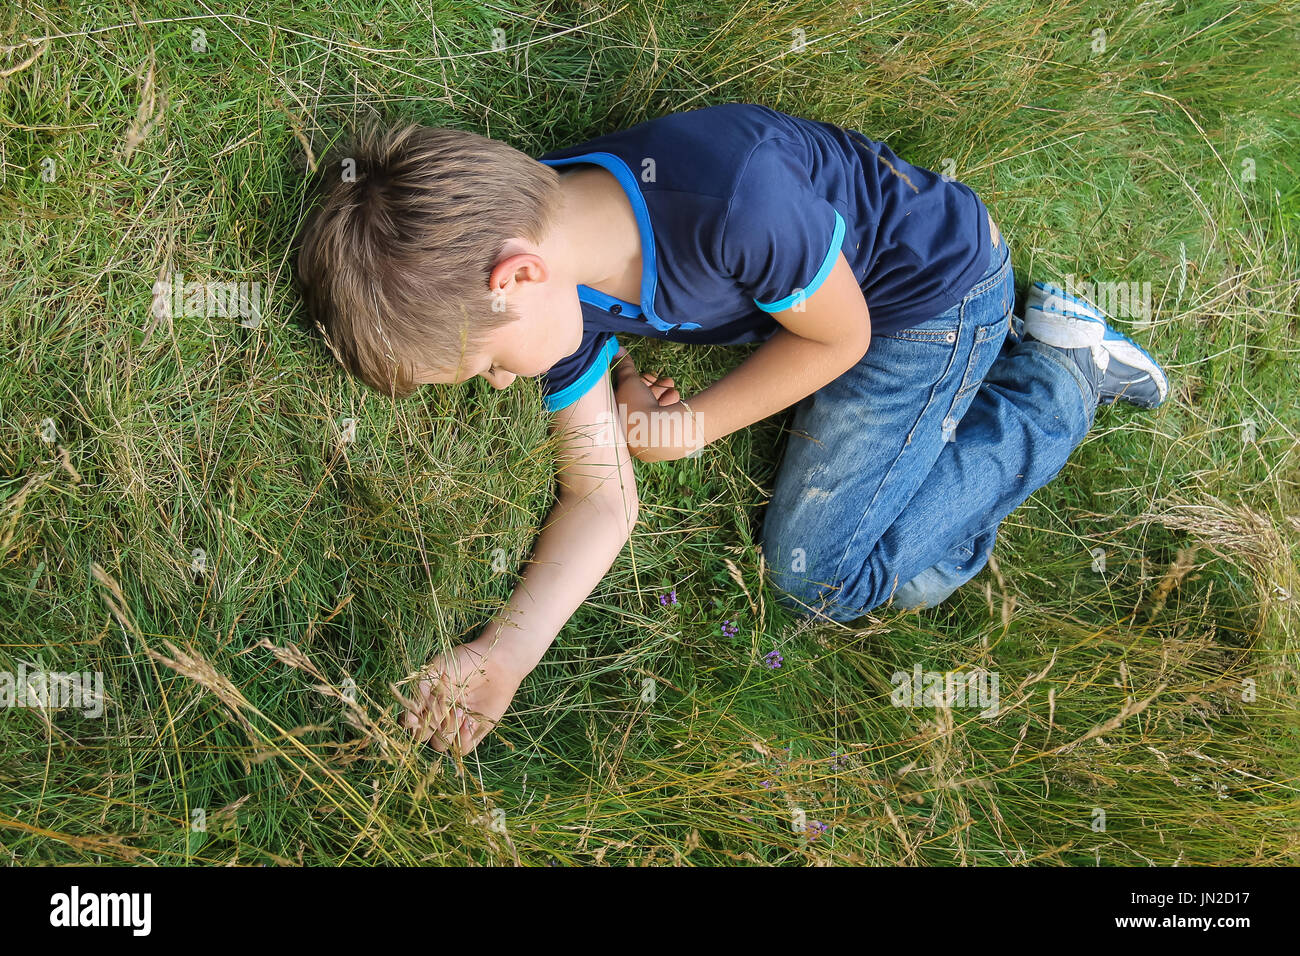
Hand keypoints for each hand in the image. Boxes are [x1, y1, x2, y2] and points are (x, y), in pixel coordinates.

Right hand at [401, 634, 528, 754]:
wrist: (497, 660)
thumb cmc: (464, 660)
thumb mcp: (437, 668)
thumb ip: (421, 688)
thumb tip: (412, 714)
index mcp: (426, 702)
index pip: (408, 722)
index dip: (408, 723)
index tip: (415, 716)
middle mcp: (439, 717)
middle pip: (421, 737)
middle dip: (426, 728)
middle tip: (439, 711)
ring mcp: (456, 725)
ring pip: (440, 744)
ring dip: (446, 731)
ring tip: (460, 711)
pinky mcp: (475, 732)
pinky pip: (462, 749)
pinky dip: (463, 739)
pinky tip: (469, 721)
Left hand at [611, 347, 703, 461]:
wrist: (658, 435)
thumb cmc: (637, 407)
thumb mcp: (629, 381)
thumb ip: (624, 366)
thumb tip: (617, 348)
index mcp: (612, 418)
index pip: (625, 396)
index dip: (639, 383)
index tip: (650, 377)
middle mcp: (624, 430)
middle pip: (641, 403)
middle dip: (655, 389)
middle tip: (666, 382)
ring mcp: (640, 440)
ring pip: (652, 411)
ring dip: (663, 396)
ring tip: (672, 389)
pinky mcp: (655, 446)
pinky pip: (659, 422)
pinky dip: (667, 409)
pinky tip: (675, 399)